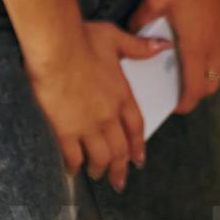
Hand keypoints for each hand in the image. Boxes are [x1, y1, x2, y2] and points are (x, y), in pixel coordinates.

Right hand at [24, 19, 166, 189]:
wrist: (56, 48)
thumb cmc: (83, 39)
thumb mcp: (116, 38)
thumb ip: (140, 47)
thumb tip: (164, 45)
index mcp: (122, 95)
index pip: (136, 127)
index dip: (138, 146)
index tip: (139, 159)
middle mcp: (109, 115)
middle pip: (119, 149)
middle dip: (120, 167)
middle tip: (119, 181)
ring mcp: (88, 125)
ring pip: (99, 157)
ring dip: (100, 169)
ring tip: (97, 174)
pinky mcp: (65, 130)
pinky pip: (73, 156)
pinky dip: (74, 165)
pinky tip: (72, 170)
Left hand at [129, 0, 219, 108]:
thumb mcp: (154, 0)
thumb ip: (140, 21)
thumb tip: (131, 32)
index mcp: (196, 50)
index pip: (193, 92)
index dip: (183, 105)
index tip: (173, 105)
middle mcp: (217, 49)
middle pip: (209, 86)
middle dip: (195, 92)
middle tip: (180, 87)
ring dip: (210, 74)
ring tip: (195, 68)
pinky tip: (215, 45)